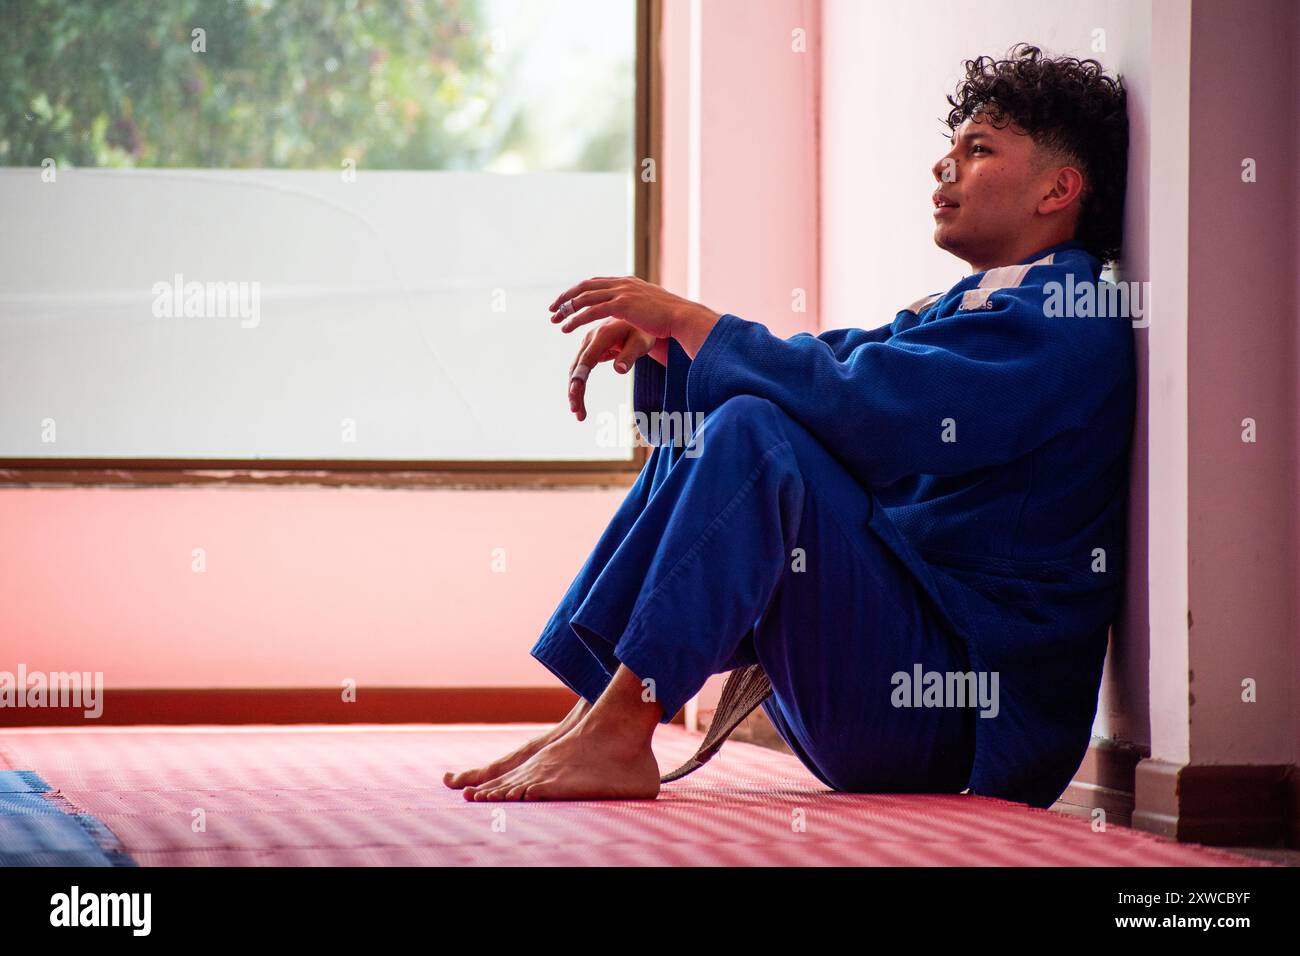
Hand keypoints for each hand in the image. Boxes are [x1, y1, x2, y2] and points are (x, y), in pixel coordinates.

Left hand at [549, 275, 720, 357]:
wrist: (682, 316)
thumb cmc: (671, 316)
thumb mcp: (651, 306)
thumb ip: (639, 305)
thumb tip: (636, 310)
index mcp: (627, 282)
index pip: (595, 282)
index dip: (578, 291)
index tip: (565, 301)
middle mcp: (621, 283)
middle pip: (585, 286)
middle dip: (566, 298)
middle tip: (552, 309)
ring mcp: (621, 292)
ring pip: (585, 298)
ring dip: (567, 309)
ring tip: (555, 320)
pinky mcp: (622, 305)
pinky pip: (592, 310)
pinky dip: (576, 318)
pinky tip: (566, 328)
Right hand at [567, 318, 666, 421]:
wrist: (640, 319)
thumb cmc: (644, 332)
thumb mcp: (642, 343)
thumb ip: (629, 355)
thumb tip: (619, 370)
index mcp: (603, 335)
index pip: (587, 359)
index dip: (580, 377)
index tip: (575, 394)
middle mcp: (590, 338)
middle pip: (576, 367)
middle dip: (574, 391)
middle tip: (577, 413)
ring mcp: (588, 343)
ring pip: (575, 370)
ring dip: (574, 392)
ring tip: (579, 413)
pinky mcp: (589, 349)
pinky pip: (580, 369)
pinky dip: (578, 385)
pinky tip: (580, 402)